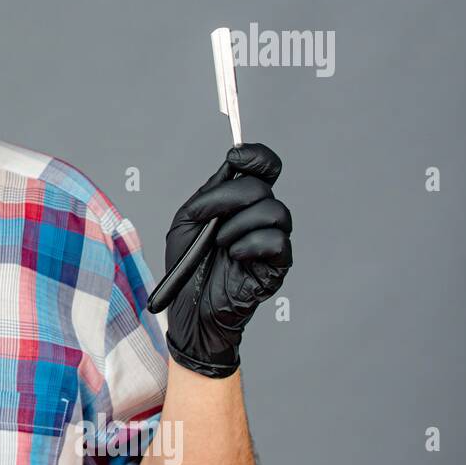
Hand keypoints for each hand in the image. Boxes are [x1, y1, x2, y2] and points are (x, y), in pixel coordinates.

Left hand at [161, 143, 293, 377]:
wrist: (188, 309)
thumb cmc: (189, 265)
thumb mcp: (187, 221)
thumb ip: (209, 192)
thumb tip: (232, 164)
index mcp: (241, 203)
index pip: (264, 169)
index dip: (257, 156)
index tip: (237, 155)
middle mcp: (261, 218)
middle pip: (262, 187)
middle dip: (227, 199)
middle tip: (206, 220)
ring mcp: (272, 241)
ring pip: (274, 211)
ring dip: (237, 225)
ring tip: (219, 244)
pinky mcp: (278, 266)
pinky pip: (277, 241)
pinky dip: (250, 245)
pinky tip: (234, 257)